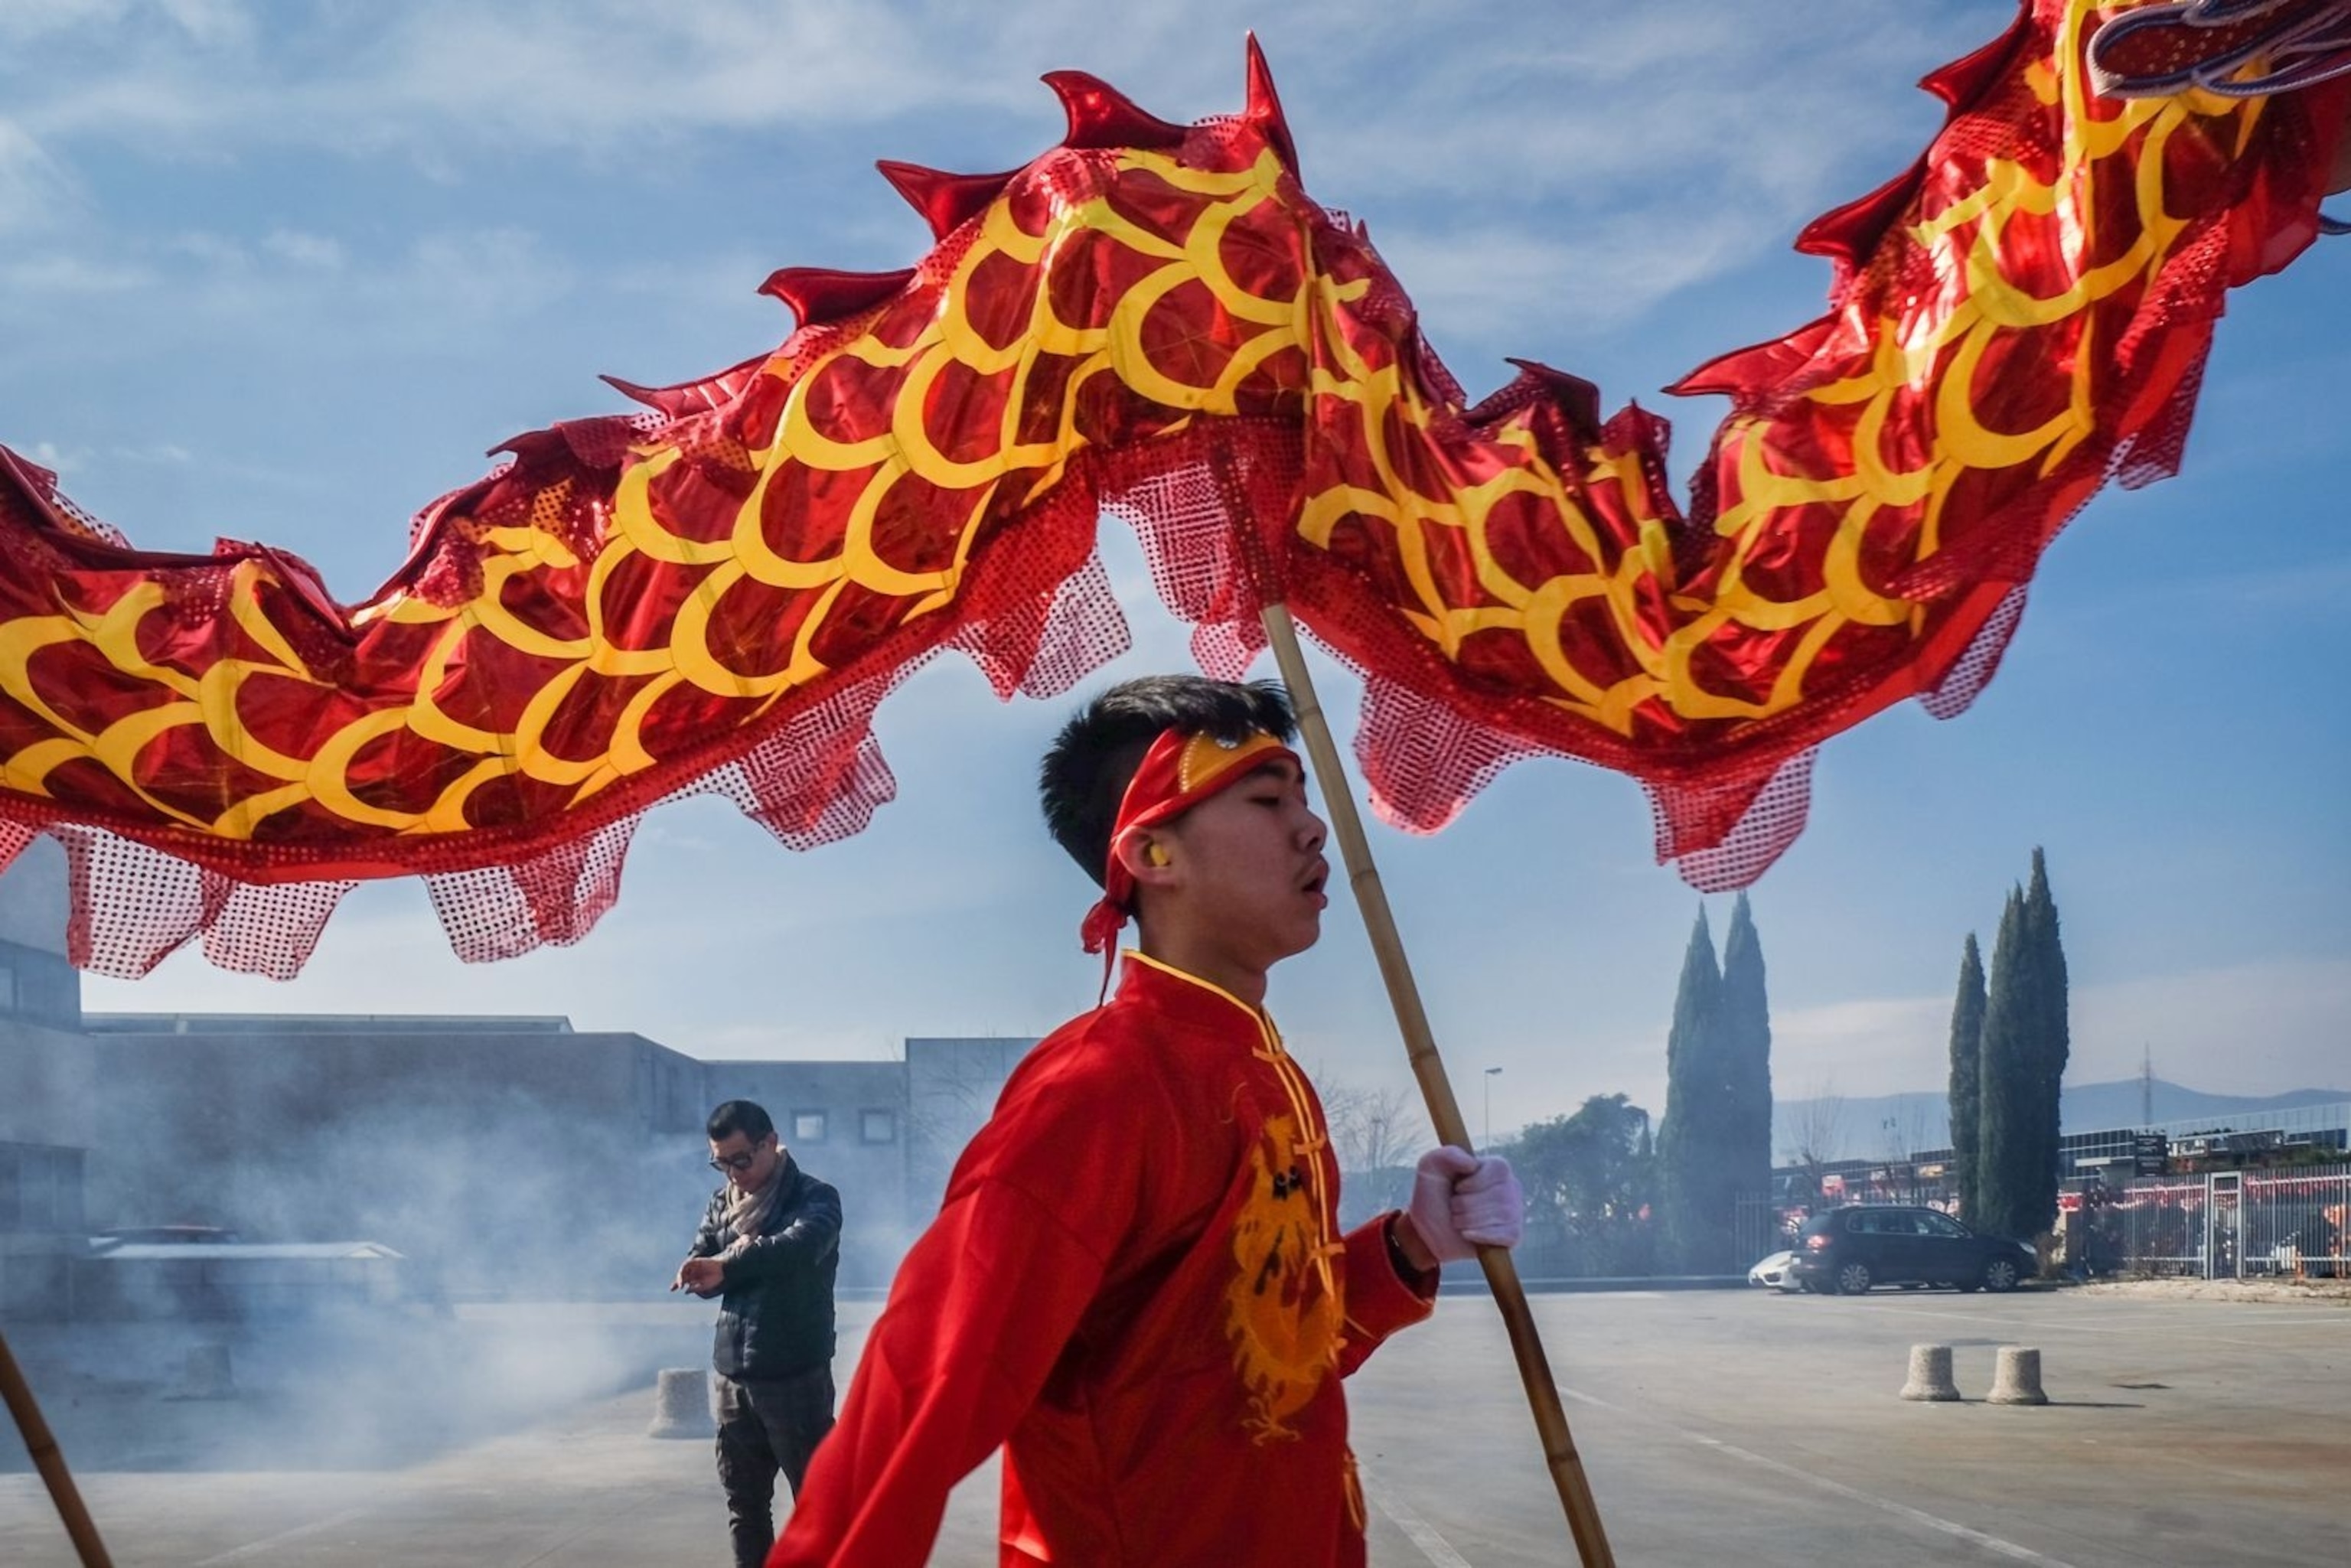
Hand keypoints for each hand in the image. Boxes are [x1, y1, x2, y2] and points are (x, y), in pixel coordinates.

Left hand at [674, 1257, 724, 1296]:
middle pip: (682, 1276)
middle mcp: (692, 1272)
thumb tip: (686, 1291)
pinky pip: (687, 1265)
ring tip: (681, 1283)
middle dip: (677, 1281)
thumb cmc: (715, 1279)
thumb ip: (695, 1288)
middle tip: (675, 1287)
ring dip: (681, 1276)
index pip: (683, 1282)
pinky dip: (684, 1270)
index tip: (672, 1290)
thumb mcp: (704, 1286)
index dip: (677, 1284)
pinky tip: (684, 1275)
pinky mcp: (695, 1261)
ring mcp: (693, 1267)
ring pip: (683, 1271)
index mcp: (693, 1279)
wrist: (722, 1270)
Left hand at [1402, 1146, 1523, 1263]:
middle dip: (1465, 1205)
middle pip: (1498, 1195)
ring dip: (1468, 1220)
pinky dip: (1480, 1235)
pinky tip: (1467, 1234)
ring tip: (1458, 1220)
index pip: (1498, 1170)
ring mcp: (1513, 1211)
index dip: (1473, 1183)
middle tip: (1454, 1208)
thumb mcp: (1431, 1167)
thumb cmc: (1433, 1196)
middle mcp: (1510, 1187)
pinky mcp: (1512, 1235)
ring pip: (1501, 1216)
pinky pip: (1505, 1235)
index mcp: (1495, 1167)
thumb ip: (1448, 1155)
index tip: (1457, 1188)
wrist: (1428, 1232)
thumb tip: (1472, 1164)